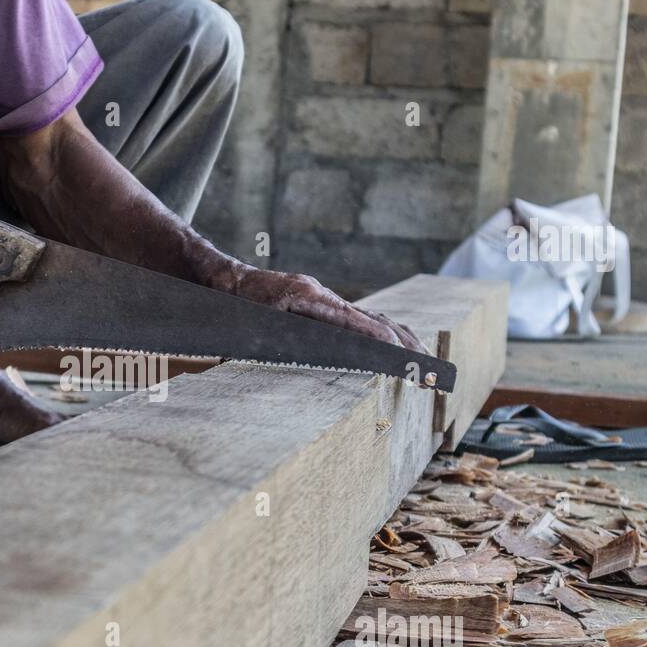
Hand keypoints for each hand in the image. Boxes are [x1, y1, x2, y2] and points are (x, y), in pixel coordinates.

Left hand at [229, 267, 426, 352]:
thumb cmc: (227, 304)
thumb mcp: (246, 328)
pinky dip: (378, 332)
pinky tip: (394, 346)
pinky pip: (355, 318)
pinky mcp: (318, 303)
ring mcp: (321, 297)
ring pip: (369, 317)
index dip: (384, 341)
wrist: (219, 276)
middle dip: (404, 345)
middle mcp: (320, 294)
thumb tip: (309, 361)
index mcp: (308, 298)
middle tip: (428, 370)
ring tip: (422, 361)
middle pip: (373, 319)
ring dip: (398, 339)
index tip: (407, 357)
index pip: (357, 322)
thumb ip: (274, 344)